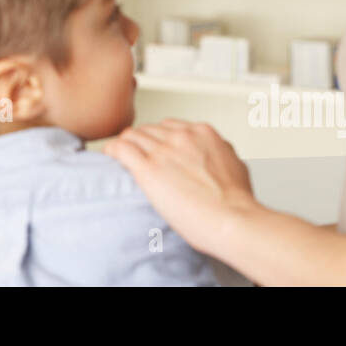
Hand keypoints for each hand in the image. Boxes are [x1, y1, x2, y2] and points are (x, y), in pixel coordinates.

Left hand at [101, 119, 257, 257]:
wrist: (233, 219)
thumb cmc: (237, 202)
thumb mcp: (235, 164)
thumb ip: (218, 153)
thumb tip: (212, 156)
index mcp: (202, 132)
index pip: (168, 126)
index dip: (158, 138)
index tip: (153, 148)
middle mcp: (181, 136)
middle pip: (148, 129)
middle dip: (140, 142)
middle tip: (135, 154)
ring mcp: (164, 151)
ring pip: (132, 135)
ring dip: (124, 144)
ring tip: (118, 155)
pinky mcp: (149, 169)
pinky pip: (120, 149)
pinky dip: (112, 150)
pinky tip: (109, 155)